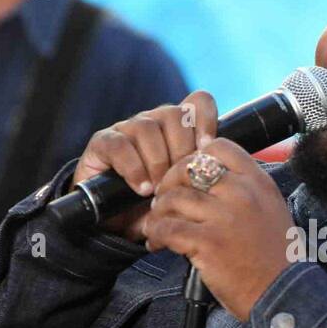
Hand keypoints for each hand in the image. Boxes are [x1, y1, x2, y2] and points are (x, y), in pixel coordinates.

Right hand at [71, 91, 219, 238]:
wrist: (119, 225)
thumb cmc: (159, 209)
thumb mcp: (187, 194)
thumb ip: (204, 177)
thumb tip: (223, 170)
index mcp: (179, 128)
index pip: (198, 102)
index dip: (205, 119)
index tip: (207, 147)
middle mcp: (154, 122)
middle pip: (175, 115)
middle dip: (181, 151)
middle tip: (180, 181)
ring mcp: (127, 129)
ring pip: (148, 127)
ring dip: (157, 161)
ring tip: (159, 190)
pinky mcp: (102, 142)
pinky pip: (120, 144)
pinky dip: (133, 167)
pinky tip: (142, 189)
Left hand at [141, 109, 294, 319]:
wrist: (281, 292)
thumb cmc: (275, 258)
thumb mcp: (271, 210)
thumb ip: (246, 191)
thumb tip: (211, 181)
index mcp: (258, 182)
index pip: (219, 148)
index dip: (194, 157)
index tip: (187, 175)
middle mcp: (241, 193)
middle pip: (189, 169)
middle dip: (168, 183)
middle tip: (163, 199)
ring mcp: (223, 217)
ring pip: (173, 198)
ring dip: (158, 212)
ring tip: (157, 225)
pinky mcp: (207, 242)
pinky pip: (167, 228)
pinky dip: (155, 235)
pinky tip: (157, 243)